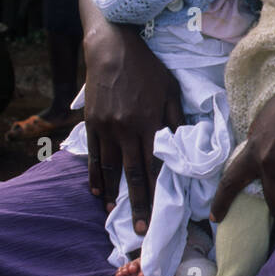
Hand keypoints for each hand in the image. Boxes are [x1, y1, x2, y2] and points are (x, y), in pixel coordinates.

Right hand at [81, 0, 184, 227]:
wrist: (112, 47)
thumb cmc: (147, 67)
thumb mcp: (170, 89)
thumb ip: (175, 118)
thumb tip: (182, 145)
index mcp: (150, 121)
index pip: (155, 165)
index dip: (157, 191)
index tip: (160, 213)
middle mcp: (127, 128)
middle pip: (133, 173)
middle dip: (138, 203)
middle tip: (140, 228)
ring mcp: (106, 127)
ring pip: (111, 167)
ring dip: (114, 193)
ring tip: (115, 213)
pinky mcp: (91, 122)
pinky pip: (94, 154)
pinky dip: (95, 174)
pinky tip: (97, 190)